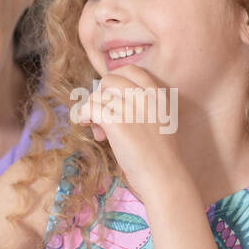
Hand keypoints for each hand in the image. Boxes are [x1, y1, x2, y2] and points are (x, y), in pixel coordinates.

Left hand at [70, 65, 183, 203]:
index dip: (113, 81)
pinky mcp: (118, 124)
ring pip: (98, 96)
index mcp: (158, 96)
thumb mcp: (159, 123)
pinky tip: (86, 125)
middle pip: (109, 80)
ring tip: (100, 131)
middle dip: (100, 95)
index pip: (131, 70)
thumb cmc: (160, 158)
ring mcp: (132, 110)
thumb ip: (140, 109)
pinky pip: (91, 108)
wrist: (165, 178)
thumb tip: (107, 102)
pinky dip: (84, 115)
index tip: (110, 98)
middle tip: (102, 117)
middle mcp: (146, 99)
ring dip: (92, 110)